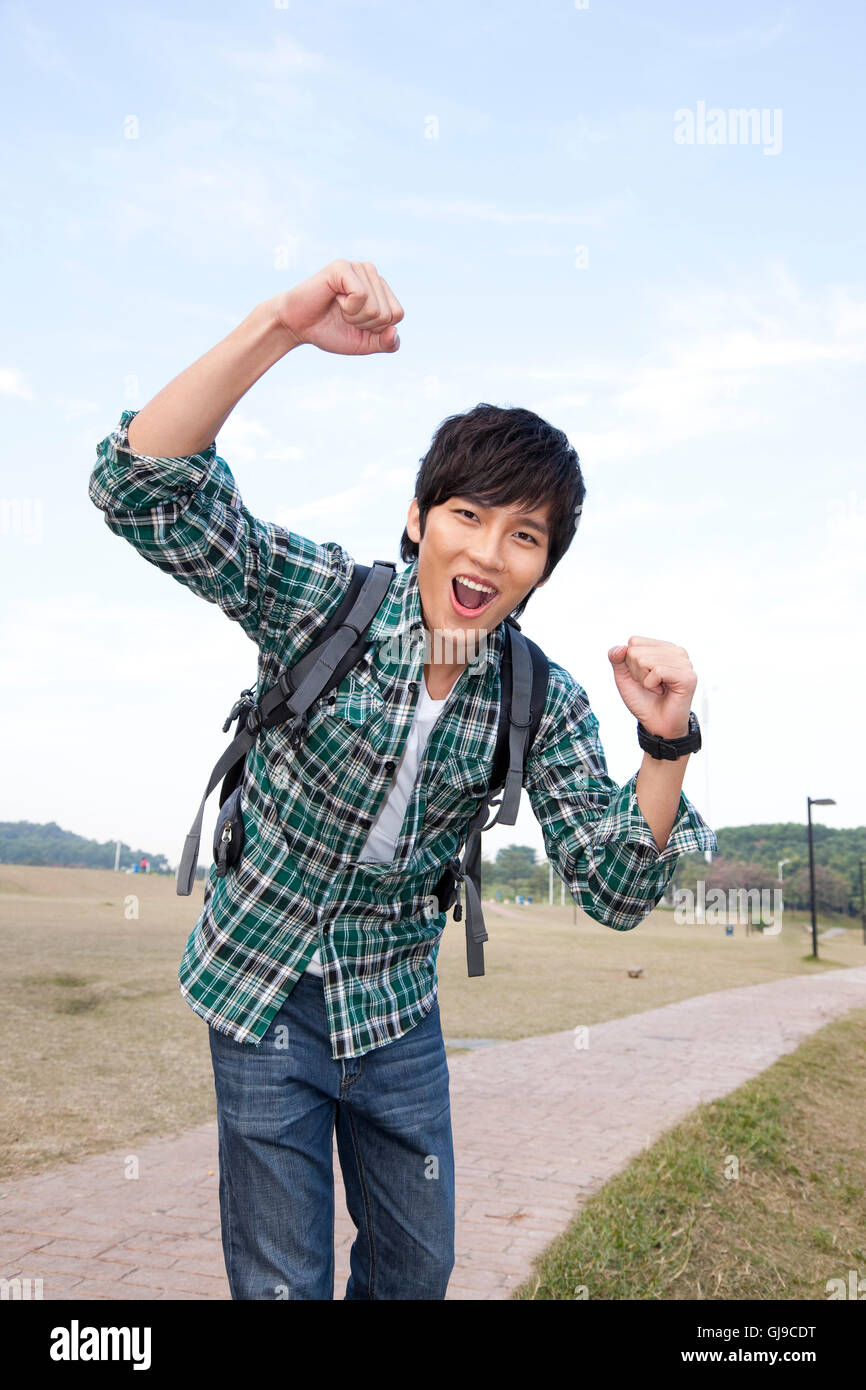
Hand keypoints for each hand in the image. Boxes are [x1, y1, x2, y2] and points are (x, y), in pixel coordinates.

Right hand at [271, 259, 402, 355]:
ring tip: (338, 307)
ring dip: (354, 317)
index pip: (397, 315)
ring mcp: (357, 267)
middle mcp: (371, 273)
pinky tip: (334, 299)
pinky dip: (347, 307)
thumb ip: (386, 343)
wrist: (297, 327)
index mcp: (380, 288)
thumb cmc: (330, 331)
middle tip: (343, 316)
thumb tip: (394, 331)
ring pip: (375, 307)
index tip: (356, 322)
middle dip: (364, 324)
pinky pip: (360, 296)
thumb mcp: (364, 343)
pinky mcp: (343, 267)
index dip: (376, 328)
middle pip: (388, 313)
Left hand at [607, 636, 695, 738]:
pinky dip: (652, 685)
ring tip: (657, 689)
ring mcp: (684, 662)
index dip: (630, 663)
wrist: (657, 725)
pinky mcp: (687, 676)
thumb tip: (620, 647)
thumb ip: (617, 659)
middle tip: (650, 685)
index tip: (642, 677)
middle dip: (636, 673)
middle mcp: (676, 651)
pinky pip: (657, 671)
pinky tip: (662, 691)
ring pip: (645, 660)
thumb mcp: (624, 678)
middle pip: (636, 651)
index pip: (634, 642)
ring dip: (644, 680)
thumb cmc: (644, 700)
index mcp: (663, 647)